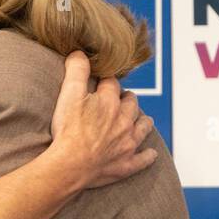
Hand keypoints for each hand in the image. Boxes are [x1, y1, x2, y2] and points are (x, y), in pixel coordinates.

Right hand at [48, 51, 156, 190]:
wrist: (70, 165)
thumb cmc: (68, 131)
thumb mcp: (68, 94)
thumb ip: (76, 71)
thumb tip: (80, 53)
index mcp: (109, 102)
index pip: (112, 84)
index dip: (106, 82)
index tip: (102, 83)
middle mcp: (124, 120)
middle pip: (132, 104)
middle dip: (127, 99)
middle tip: (120, 100)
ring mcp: (128, 142)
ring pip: (143, 127)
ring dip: (143, 121)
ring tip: (141, 119)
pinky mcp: (127, 163)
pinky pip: (143, 159)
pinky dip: (148, 155)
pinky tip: (150, 153)